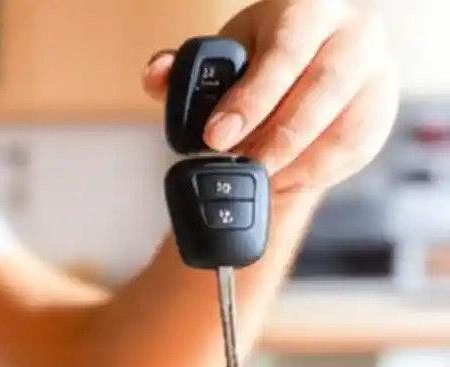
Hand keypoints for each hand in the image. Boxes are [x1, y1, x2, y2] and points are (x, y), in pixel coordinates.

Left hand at [143, 0, 399, 195]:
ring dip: (296, 159)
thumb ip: (183, 67)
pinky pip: (354, 148)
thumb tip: (156, 75)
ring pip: (344, 124)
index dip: (251, 98)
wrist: (309, 62)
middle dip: (275, 136)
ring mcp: (377, 70)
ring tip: (258, 174)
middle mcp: (354, 32)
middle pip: (323, 89)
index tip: (216, 136)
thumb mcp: (222, 53)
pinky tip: (284, 177)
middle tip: (238, 164)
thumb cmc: (259, 55)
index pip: (285, 52)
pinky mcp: (383, 108)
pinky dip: (315, 171)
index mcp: (308, 7)